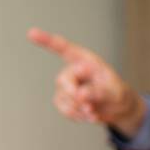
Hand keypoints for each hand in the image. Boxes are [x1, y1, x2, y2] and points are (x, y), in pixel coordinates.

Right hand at [28, 27, 144, 136]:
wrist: (118, 108)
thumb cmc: (117, 93)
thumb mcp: (114, 92)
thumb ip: (97, 92)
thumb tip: (79, 95)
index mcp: (85, 60)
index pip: (64, 48)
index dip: (47, 41)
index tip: (31, 33)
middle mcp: (73, 70)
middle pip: (63, 81)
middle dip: (75, 96)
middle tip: (90, 107)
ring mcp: (67, 85)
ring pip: (63, 98)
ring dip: (79, 109)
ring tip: (94, 113)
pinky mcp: (65, 99)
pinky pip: (65, 109)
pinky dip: (77, 115)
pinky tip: (89, 116)